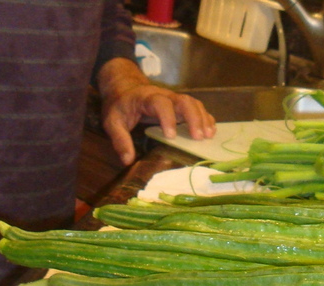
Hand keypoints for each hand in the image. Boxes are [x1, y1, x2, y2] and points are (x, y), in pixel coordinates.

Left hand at [97, 58, 215, 165]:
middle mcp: (164, 96)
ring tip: (208, 136)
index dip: (167, 118)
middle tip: (199, 138)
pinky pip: (196, 107)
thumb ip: (120, 139)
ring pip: (193, 103)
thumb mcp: (112, 121)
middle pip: (183, 101)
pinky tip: (211, 131)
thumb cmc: (120, 105)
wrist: (124, 87)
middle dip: (193, 118)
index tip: (171, 137)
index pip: (160, 103)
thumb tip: (127, 160)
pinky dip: (205, 118)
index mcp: (146, 98)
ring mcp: (174, 99)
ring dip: (202, 119)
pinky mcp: (179, 105)